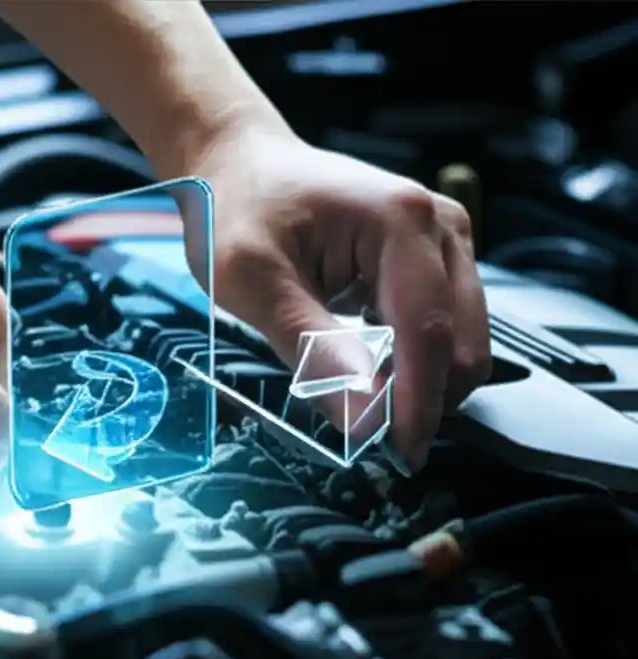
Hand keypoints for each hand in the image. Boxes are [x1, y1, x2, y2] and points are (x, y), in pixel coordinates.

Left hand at [191, 128, 490, 471]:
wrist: (237, 164)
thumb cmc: (238, 206)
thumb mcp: (251, 281)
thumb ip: (312, 348)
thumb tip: (365, 418)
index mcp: (403, 221)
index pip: (430, 335)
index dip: (419, 404)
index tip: (400, 455)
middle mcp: (440, 226)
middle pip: (462, 344)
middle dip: (423, 397)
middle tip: (367, 433)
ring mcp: (444, 241)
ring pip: (459, 343)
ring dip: (418, 381)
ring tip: (357, 393)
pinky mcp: (434, 260)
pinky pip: (441, 329)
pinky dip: (410, 360)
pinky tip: (365, 363)